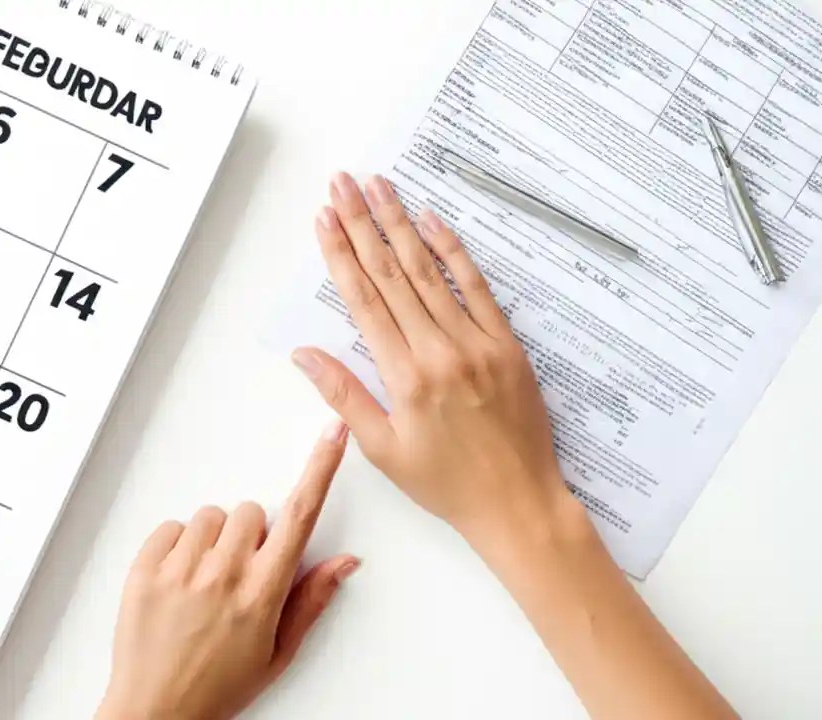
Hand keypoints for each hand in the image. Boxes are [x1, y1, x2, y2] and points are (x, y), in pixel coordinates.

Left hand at [98, 422, 358, 719]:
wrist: (155, 712)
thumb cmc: (217, 688)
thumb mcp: (277, 652)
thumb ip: (311, 600)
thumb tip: (344, 562)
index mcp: (263, 594)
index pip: (300, 516)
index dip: (321, 470)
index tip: (332, 436)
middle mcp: (224, 576)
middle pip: (251, 511)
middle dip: (251, 534)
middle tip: (239, 573)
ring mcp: (181, 571)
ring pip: (211, 515)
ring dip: (213, 539)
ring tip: (205, 580)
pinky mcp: (145, 569)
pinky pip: (171, 526)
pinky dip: (177, 545)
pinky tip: (180, 580)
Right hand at [293, 173, 585, 565]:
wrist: (517, 502)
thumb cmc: (445, 483)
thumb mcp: (382, 448)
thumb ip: (343, 395)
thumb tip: (304, 354)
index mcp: (404, 377)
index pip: (364, 300)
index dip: (341, 254)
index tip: (324, 219)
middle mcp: (439, 350)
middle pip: (392, 274)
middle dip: (363, 223)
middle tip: (342, 183)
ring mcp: (476, 342)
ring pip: (431, 271)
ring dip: (400, 224)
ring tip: (379, 187)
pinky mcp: (506, 344)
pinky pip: (478, 287)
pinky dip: (454, 251)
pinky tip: (432, 220)